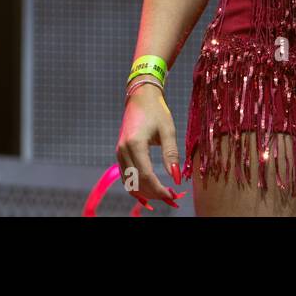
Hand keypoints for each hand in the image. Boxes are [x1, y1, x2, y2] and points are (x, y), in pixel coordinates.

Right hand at [115, 82, 186, 210]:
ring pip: (129, 182)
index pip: (146, 175)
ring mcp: (119, 152)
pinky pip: (126, 176)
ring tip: (164, 197)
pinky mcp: (120, 153)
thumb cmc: (157, 111)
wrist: (141, 97)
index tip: (173, 196)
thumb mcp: (168, 130)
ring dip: (145, 193)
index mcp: (135, 144)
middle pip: (137, 182)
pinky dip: (136, 187)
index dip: (159, 189)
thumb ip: (171, 154)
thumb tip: (176, 178)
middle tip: (173, 198)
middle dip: (154, 193)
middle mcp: (123, 150)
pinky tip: (148, 194)